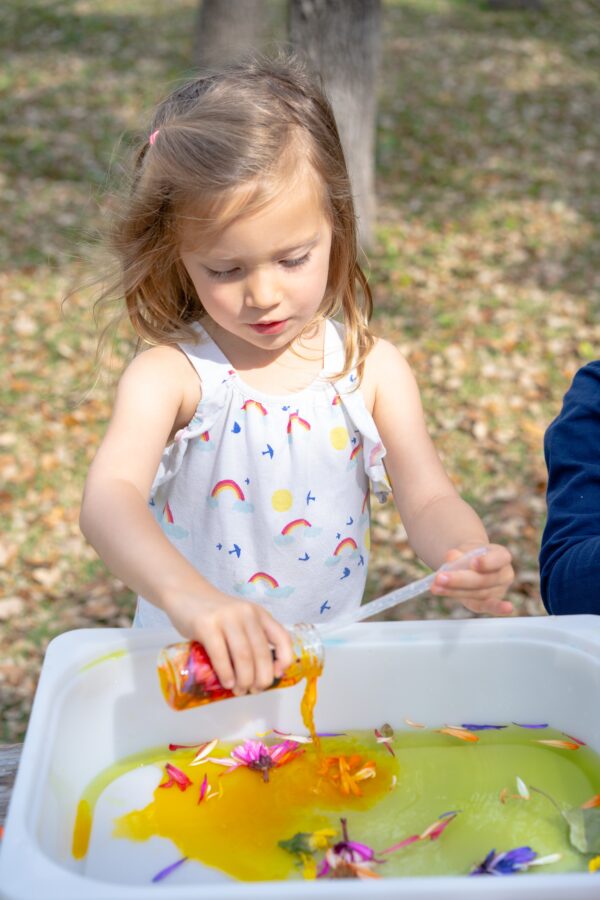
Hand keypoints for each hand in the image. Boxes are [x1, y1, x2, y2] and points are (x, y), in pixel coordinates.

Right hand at [165, 586, 294, 695]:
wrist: (185, 592)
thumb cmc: (213, 613)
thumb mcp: (239, 620)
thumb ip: (249, 638)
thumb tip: (257, 675)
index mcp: (258, 614)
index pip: (282, 637)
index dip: (284, 660)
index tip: (277, 675)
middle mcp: (246, 613)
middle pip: (261, 653)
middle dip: (261, 678)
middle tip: (254, 691)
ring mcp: (226, 618)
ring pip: (244, 656)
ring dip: (244, 680)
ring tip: (239, 691)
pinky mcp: (206, 625)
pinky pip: (220, 655)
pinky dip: (226, 674)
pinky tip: (227, 683)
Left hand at [431, 543, 513, 615]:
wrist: (471, 564)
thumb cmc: (470, 556)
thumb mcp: (464, 550)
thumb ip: (458, 554)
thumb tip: (451, 557)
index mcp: (501, 556)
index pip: (498, 559)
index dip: (486, 562)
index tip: (473, 563)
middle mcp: (505, 574)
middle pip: (483, 579)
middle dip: (460, 579)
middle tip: (440, 578)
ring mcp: (499, 590)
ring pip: (478, 593)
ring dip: (454, 591)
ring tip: (435, 587)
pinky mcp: (489, 603)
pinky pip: (487, 607)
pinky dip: (493, 609)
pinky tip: (505, 609)